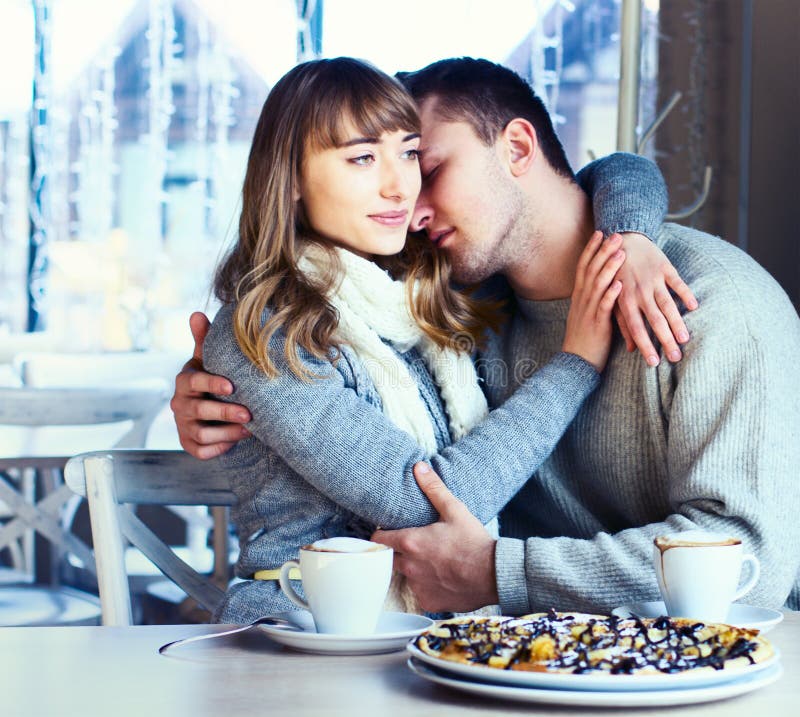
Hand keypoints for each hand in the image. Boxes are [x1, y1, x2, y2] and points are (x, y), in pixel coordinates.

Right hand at [171, 312, 251, 459]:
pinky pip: (203, 451)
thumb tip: (196, 313)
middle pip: (199, 410)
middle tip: (249, 414)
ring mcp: (183, 426)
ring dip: (228, 433)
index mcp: (185, 380)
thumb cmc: (210, 377)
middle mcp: (180, 404)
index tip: (232, 386)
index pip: (194, 381)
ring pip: (203, 434)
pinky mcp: (189, 445)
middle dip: (225, 412)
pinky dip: (220, 448)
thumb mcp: (206, 358)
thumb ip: (203, 339)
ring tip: (251, 429)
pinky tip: (238, 440)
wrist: (205, 407)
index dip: (211, 384)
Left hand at [372, 463, 497, 612]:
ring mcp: (418, 586)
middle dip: (396, 552)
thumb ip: (433, 488)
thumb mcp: (454, 510)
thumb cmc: (473, 541)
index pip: (378, 539)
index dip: (380, 534)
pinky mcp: (429, 602)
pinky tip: (441, 577)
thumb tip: (419, 467)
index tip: (387, 532)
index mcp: (410, 542)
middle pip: (388, 559)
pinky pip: (419, 593)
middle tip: (413, 545)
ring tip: (431, 561)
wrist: (494, 573)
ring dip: (412, 569)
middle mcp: (409, 566)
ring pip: (405, 576)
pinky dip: (426, 586)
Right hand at [562, 231, 623, 371]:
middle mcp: (581, 300)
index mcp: (579, 296)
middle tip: (615, 235)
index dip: (591, 249)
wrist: (576, 361)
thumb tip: (604, 284)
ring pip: (598, 285)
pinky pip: (603, 307)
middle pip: (591, 270)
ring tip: (620, 253)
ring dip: (609, 268)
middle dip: (603, 251)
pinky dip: (611, 294)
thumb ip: (594, 298)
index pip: (583, 266)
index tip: (600, 233)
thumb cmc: (585, 338)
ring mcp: (588, 311)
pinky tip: (619, 284)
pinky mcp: (596, 324)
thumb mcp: (586, 313)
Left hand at [614, 232, 698, 366]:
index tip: (654, 363)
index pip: (636, 328)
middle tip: (676, 358)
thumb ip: (623, 323)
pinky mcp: (665, 267)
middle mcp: (639, 291)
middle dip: (665, 340)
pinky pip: (677, 282)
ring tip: (685, 339)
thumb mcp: (615, 298)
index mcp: (625, 300)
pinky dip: (685, 293)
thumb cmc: (616, 275)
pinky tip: (694, 306)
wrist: (623, 241)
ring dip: (677, 322)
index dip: (645, 346)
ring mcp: (653, 279)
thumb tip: (631, 349)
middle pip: (655, 320)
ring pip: (667, 304)